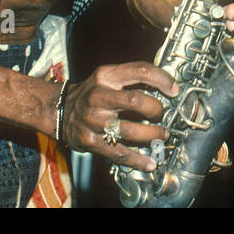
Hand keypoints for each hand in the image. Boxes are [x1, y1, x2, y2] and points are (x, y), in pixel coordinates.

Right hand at [60, 62, 178, 170]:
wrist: (59, 111)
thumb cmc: (92, 93)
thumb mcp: (107, 76)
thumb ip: (132, 78)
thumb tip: (166, 85)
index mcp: (106, 76)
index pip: (140, 71)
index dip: (162, 79)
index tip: (174, 90)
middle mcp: (98, 96)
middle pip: (136, 100)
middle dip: (156, 109)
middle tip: (162, 115)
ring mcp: (94, 120)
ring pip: (130, 130)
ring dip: (152, 135)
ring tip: (161, 135)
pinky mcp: (90, 141)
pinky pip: (119, 152)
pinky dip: (138, 159)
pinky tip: (149, 162)